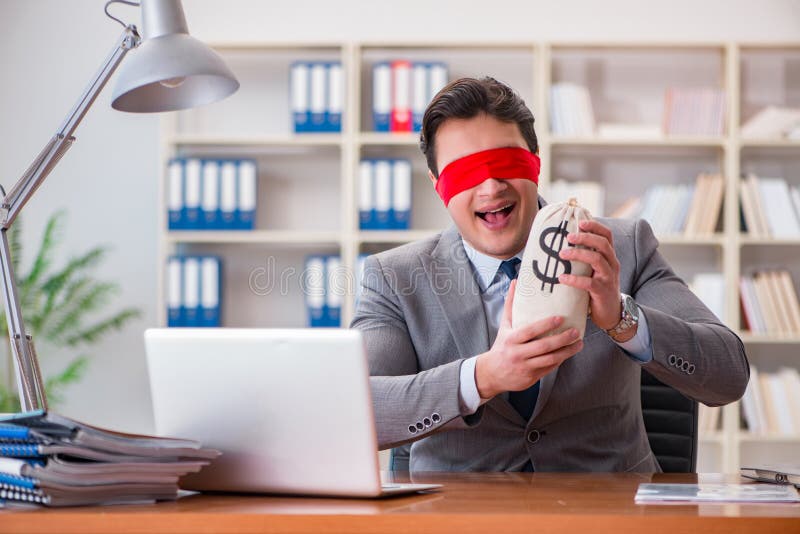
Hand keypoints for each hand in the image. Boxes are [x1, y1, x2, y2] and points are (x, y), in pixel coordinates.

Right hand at [475, 279, 584, 398]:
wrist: (491, 374)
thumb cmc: (501, 347)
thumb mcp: (504, 327)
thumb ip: (510, 305)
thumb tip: (515, 283)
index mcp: (511, 340)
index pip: (530, 331)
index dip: (545, 325)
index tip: (560, 318)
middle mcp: (518, 353)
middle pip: (544, 346)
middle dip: (562, 339)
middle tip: (576, 332)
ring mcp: (525, 367)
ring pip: (550, 359)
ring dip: (567, 352)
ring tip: (579, 344)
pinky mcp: (531, 377)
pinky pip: (549, 368)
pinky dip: (560, 360)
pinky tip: (568, 353)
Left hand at [557, 219, 620, 330]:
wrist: (610, 313)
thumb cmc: (597, 288)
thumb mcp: (594, 270)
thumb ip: (585, 258)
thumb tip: (562, 244)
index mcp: (609, 256)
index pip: (607, 235)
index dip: (595, 226)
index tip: (580, 223)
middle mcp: (612, 264)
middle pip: (603, 244)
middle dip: (585, 237)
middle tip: (568, 237)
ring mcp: (608, 278)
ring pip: (597, 259)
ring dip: (578, 254)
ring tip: (562, 254)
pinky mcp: (602, 291)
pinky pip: (589, 283)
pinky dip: (574, 279)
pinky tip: (562, 278)